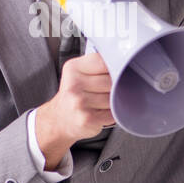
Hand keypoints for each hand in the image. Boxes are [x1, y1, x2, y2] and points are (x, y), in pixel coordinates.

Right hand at [35, 52, 113, 168]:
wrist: (59, 120)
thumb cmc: (74, 95)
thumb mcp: (78, 74)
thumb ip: (97, 65)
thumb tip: (123, 62)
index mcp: (72, 68)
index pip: (104, 62)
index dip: (113, 68)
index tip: (113, 72)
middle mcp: (73, 85)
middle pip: (111, 80)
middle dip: (114, 87)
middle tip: (104, 91)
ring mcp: (79, 102)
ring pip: (113, 97)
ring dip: (113, 102)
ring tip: (101, 103)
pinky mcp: (87, 118)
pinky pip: (112, 113)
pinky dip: (111, 114)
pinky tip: (100, 113)